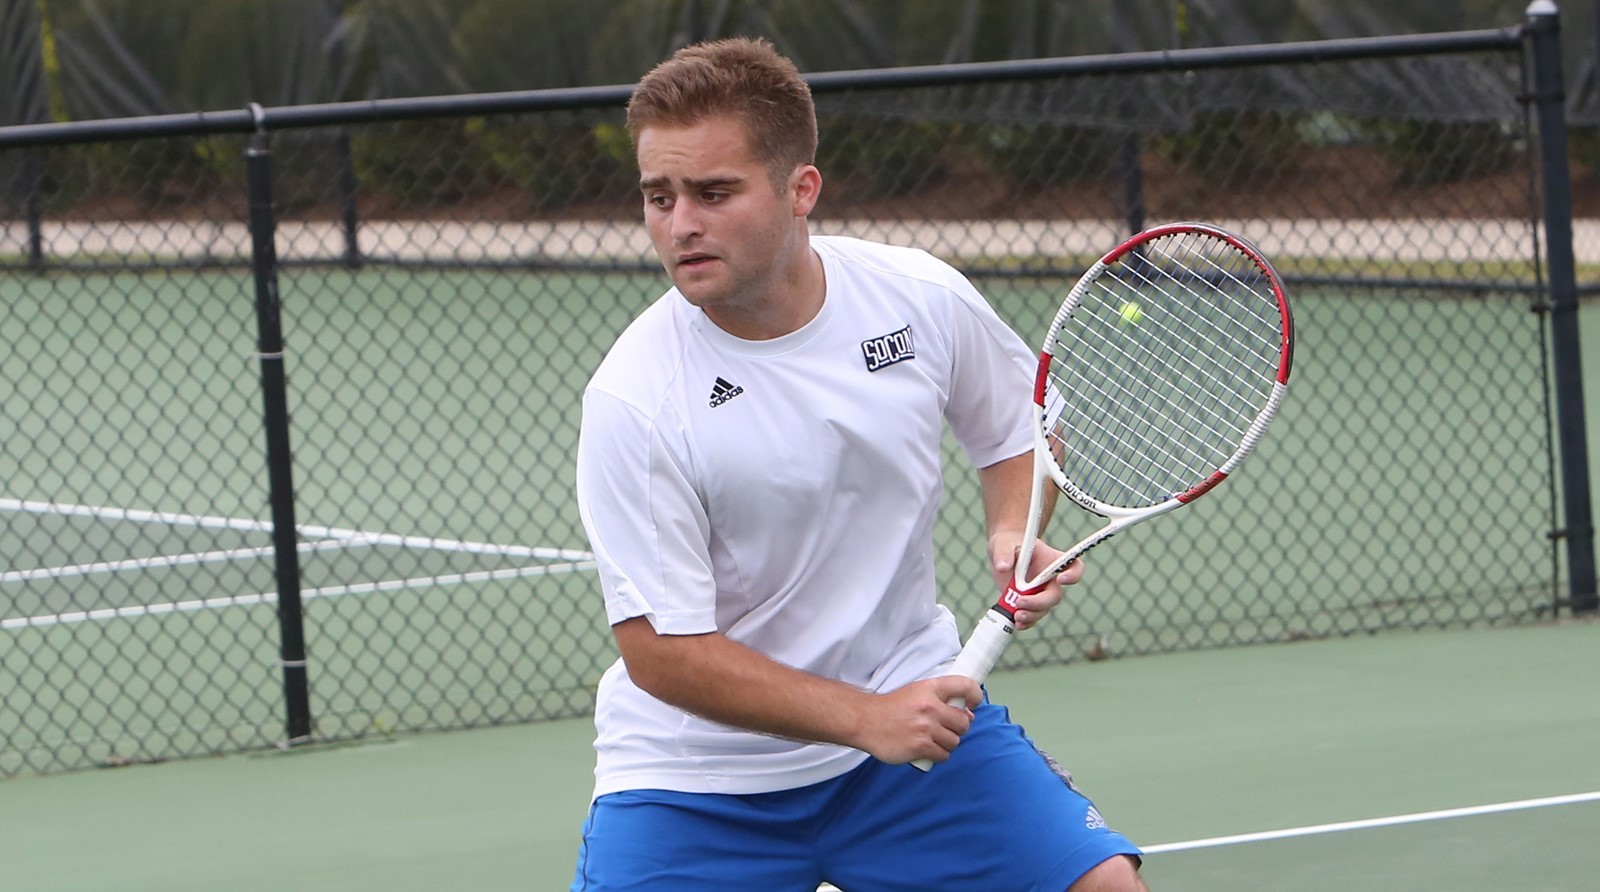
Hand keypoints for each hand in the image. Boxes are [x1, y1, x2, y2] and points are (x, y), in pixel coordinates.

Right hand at [852, 676, 981, 764]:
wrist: (866, 721)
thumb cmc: (892, 707)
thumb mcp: (917, 691)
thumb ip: (941, 699)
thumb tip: (968, 715)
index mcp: (931, 688)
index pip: (965, 686)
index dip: (975, 696)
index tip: (973, 704)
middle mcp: (930, 707)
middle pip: (963, 722)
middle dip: (958, 727)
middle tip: (944, 727)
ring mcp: (926, 728)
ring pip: (955, 741)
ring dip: (947, 742)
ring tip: (933, 738)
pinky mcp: (920, 747)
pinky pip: (943, 755)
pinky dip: (938, 754)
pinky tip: (928, 749)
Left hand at [990, 535, 1082, 631]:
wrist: (1002, 556)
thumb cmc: (1008, 545)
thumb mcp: (1003, 544)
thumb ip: (1004, 553)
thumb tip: (1002, 567)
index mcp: (1052, 560)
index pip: (1074, 567)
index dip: (1073, 575)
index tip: (1061, 578)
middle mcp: (1051, 579)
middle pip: (1055, 595)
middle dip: (1040, 602)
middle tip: (1020, 601)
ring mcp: (1041, 593)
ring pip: (1044, 609)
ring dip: (1031, 615)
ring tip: (1016, 615)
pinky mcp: (1030, 604)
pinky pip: (1033, 617)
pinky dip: (1026, 622)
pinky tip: (1016, 622)